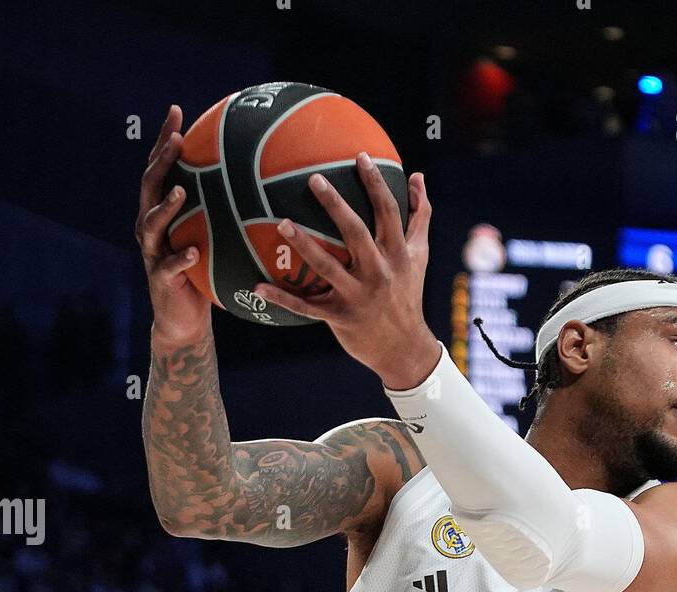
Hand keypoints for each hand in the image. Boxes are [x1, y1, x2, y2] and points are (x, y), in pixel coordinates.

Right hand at [135, 104, 211, 348]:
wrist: (183, 319)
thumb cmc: (201, 275)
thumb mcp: (211, 238)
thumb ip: (221, 212)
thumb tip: (259, 182)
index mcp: (161, 211)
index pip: (160, 168)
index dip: (164, 139)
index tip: (177, 110)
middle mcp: (151, 227)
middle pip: (149, 186)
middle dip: (161, 160)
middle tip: (176, 139)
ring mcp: (153, 253)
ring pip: (153, 223)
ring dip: (166, 205)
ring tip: (181, 190)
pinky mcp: (161, 279)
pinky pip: (170, 266)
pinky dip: (182, 258)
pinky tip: (195, 251)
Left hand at [251, 153, 440, 389]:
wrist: (404, 348)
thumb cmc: (408, 293)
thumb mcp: (419, 256)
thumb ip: (419, 215)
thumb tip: (417, 176)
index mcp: (397, 254)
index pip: (388, 213)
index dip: (375, 184)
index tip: (360, 157)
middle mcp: (378, 272)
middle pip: (356, 233)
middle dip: (335, 206)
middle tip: (313, 179)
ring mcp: (357, 296)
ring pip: (327, 267)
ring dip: (304, 245)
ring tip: (282, 223)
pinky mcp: (339, 317)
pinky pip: (306, 307)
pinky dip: (282, 298)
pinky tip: (257, 287)